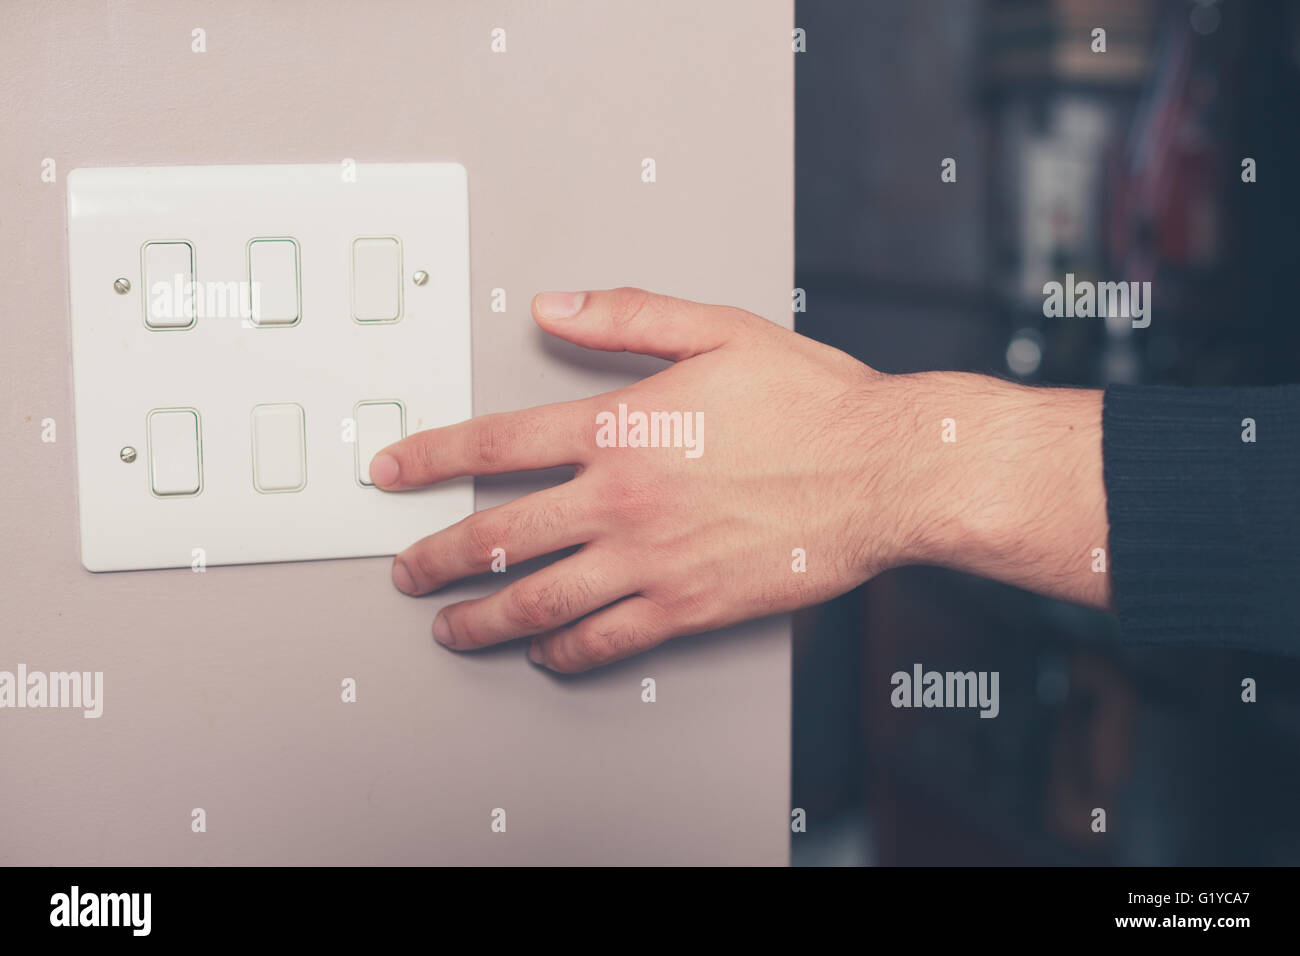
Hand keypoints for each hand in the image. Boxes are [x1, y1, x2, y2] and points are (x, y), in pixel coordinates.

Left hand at [370, 288, 908, 671]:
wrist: (883, 471)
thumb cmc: (813, 402)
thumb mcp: (718, 331)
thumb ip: (626, 317)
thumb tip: (551, 308)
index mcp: (620, 427)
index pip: (495, 444)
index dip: (428, 458)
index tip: (390, 472)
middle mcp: (621, 498)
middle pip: (497, 536)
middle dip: (436, 558)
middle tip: (404, 570)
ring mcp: (651, 559)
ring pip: (538, 599)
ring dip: (481, 618)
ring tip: (448, 627)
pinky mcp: (688, 607)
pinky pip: (605, 641)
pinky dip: (564, 652)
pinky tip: (545, 653)